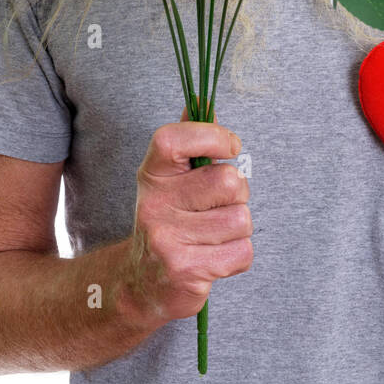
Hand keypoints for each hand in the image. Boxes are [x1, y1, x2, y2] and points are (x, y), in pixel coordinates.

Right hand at [125, 119, 252, 323]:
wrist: (141, 284)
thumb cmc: (169, 221)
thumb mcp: (168, 180)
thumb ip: (188, 142)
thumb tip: (202, 99)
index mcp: (152, 174)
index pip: (177, 138)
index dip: (213, 136)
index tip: (229, 148)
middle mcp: (155, 203)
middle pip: (230, 182)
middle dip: (237, 195)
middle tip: (217, 207)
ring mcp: (168, 238)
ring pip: (241, 219)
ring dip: (237, 230)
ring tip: (213, 236)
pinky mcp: (186, 270)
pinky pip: (243, 252)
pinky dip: (237, 256)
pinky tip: (214, 258)